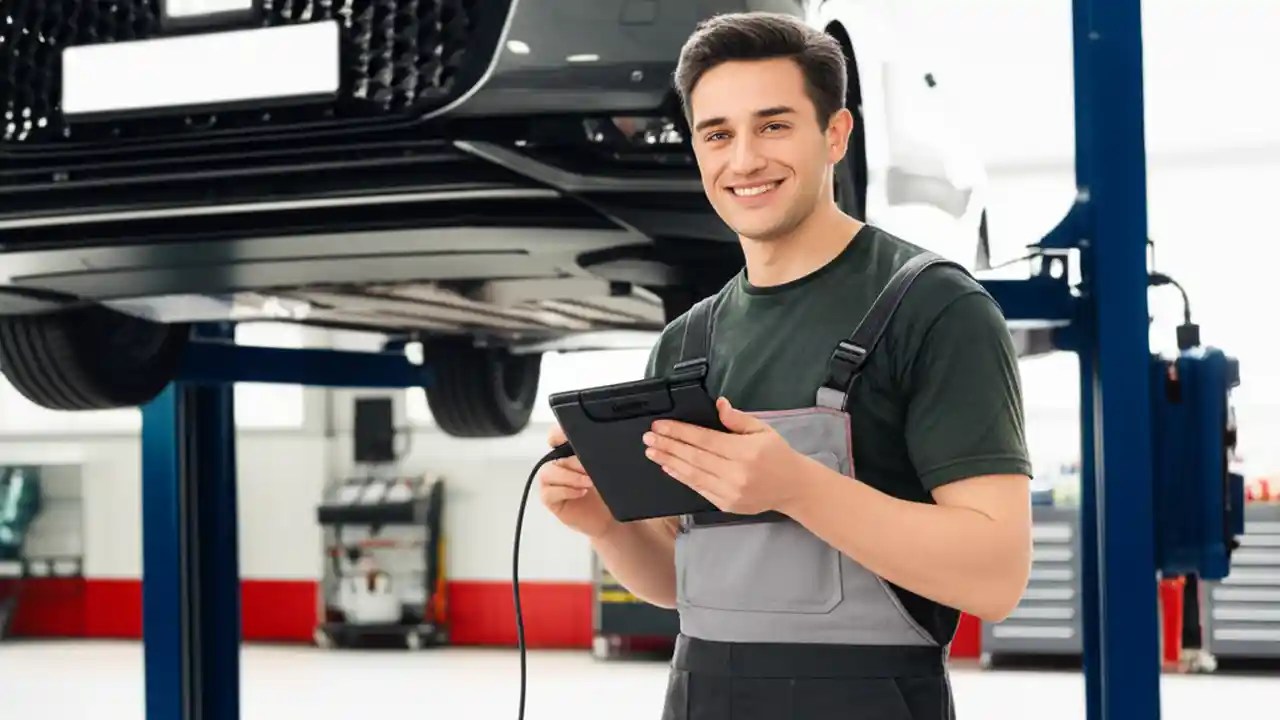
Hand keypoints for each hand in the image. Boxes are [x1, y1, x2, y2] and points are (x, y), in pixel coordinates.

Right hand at [538, 423, 617, 538]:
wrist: (609, 517)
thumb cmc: (606, 491)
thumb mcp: (605, 468)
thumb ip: (599, 455)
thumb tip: (599, 446)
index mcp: (569, 451)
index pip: (556, 435)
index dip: (559, 435)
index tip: (569, 438)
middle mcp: (558, 464)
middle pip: (554, 455)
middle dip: (572, 460)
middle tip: (589, 466)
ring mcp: (552, 481)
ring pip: (548, 472)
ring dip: (570, 476)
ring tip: (589, 482)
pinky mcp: (550, 498)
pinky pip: (549, 492)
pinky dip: (566, 491)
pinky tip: (581, 492)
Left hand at [643, 397, 809, 514]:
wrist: (793, 488)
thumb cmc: (777, 454)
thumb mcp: (762, 429)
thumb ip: (737, 418)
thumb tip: (718, 404)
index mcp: (745, 451)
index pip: (705, 440)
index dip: (680, 432)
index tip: (660, 426)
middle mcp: (736, 473)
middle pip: (694, 457)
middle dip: (669, 446)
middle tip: (648, 438)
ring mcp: (730, 492)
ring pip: (693, 475)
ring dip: (669, 462)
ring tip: (652, 452)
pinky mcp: (726, 504)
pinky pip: (699, 490)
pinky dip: (682, 478)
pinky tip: (669, 467)